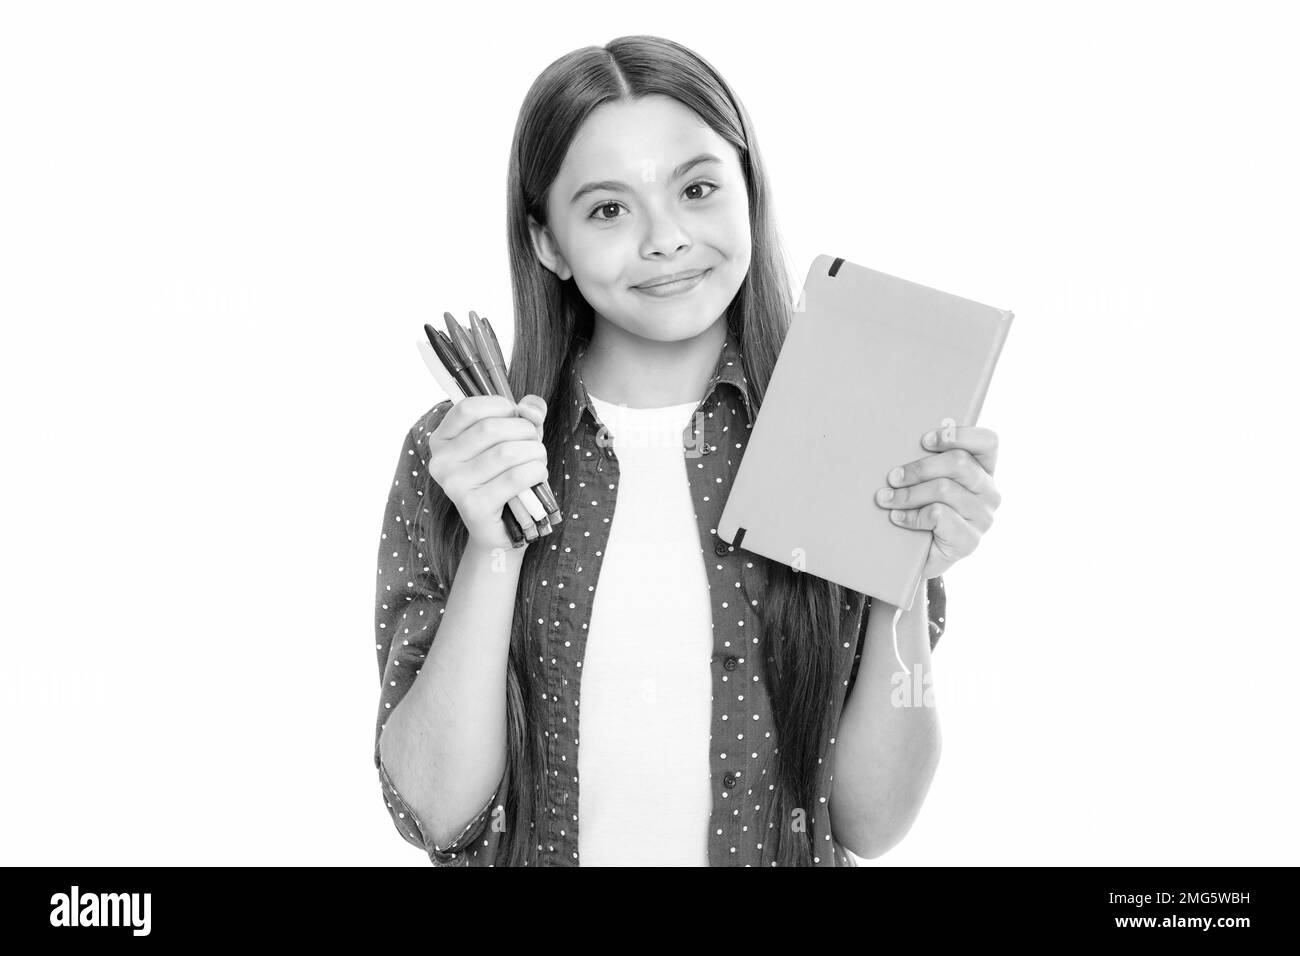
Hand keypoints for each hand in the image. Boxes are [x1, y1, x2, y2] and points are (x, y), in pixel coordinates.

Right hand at [426, 394, 550, 551]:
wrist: (500, 530)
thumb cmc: (504, 477)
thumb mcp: (513, 439)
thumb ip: (525, 416)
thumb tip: (532, 408)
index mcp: (441, 440)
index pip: (468, 408)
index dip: (501, 407)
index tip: (517, 417)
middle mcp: (440, 462)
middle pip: (491, 428)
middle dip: (525, 432)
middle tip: (535, 445)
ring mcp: (454, 485)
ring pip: (507, 452)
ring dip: (535, 453)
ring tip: (538, 461)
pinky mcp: (474, 507)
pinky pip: (516, 477)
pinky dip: (536, 472)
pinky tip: (537, 476)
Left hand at [874, 423, 1000, 579]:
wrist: (921, 558)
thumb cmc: (923, 510)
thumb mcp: (928, 482)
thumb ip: (929, 462)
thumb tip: (907, 442)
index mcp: (984, 470)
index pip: (988, 442)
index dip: (957, 435)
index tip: (924, 440)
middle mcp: (990, 492)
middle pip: (959, 463)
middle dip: (920, 468)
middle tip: (893, 477)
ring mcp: (982, 518)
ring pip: (944, 489)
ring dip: (908, 493)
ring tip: (887, 498)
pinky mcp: (969, 541)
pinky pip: (938, 515)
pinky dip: (911, 515)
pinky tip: (898, 518)